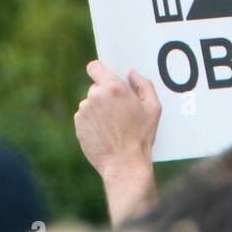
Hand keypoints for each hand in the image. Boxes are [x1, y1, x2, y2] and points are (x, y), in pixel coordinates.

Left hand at [74, 61, 161, 213]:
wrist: (124, 164)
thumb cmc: (141, 136)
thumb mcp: (153, 108)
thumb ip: (143, 84)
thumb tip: (131, 74)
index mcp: (113, 88)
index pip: (95, 67)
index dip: (100, 71)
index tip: (106, 77)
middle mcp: (95, 96)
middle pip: (96, 87)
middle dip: (105, 94)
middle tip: (118, 110)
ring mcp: (84, 111)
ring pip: (90, 103)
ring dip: (98, 109)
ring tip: (113, 125)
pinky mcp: (78, 125)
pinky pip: (84, 117)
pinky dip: (92, 122)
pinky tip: (105, 133)